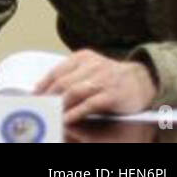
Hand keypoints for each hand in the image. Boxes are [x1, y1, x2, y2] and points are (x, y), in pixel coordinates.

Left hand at [34, 49, 157, 124]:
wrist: (143, 80)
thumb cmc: (110, 77)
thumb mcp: (89, 69)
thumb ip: (70, 76)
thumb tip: (44, 90)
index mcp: (83, 57)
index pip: (56, 72)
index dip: (42, 86)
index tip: (33, 97)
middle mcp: (93, 65)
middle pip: (62, 82)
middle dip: (47, 97)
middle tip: (38, 108)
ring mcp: (103, 79)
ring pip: (73, 92)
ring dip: (58, 105)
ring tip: (49, 114)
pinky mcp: (112, 94)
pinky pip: (88, 104)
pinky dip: (75, 112)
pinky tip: (66, 119)